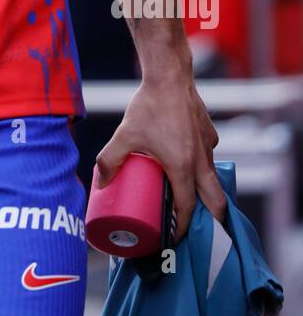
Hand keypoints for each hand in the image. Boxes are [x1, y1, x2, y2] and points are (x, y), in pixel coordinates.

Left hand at [95, 73, 226, 239]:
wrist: (169, 76)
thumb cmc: (149, 106)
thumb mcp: (124, 135)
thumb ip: (109, 159)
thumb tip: (100, 183)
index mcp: (183, 167)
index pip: (186, 208)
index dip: (180, 228)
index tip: (173, 239)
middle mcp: (201, 161)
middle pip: (215, 202)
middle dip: (210, 221)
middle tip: (195, 231)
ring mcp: (208, 147)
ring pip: (213, 179)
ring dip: (206, 195)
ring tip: (189, 202)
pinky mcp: (210, 134)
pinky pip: (209, 158)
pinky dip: (202, 169)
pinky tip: (186, 165)